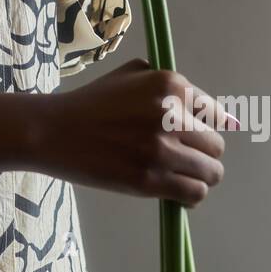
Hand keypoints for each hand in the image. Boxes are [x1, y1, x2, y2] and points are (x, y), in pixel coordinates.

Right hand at [37, 58, 232, 205]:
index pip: (216, 113)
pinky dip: (191, 197)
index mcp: (170, 85)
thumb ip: (167, 84)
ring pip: (211, 172)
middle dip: (203, 153)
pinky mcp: (150, 180)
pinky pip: (194, 193)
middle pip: (216, 146)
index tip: (198, 138)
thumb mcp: (131, 75)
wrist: (54, 131)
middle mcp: (171, 115)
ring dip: (200, 176)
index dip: (207, 127)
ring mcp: (161, 149)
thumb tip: (205, 108)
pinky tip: (177, 193)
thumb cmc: (92, 102)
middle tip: (184, 158)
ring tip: (181, 176)